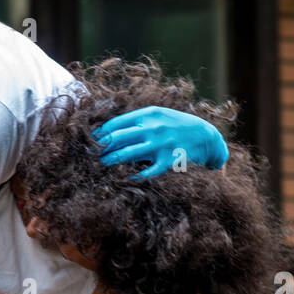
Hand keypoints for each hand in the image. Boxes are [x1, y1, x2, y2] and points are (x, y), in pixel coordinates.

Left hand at [92, 106, 228, 180]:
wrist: (206, 137)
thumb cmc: (178, 126)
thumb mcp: (160, 116)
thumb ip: (139, 121)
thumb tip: (110, 131)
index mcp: (149, 114)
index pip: (117, 123)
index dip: (100, 133)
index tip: (89, 141)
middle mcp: (153, 128)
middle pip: (118, 138)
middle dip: (100, 147)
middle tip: (87, 155)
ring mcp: (160, 145)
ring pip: (127, 154)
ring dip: (110, 160)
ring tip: (100, 164)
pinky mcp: (168, 162)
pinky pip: (146, 172)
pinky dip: (134, 176)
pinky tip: (124, 179)